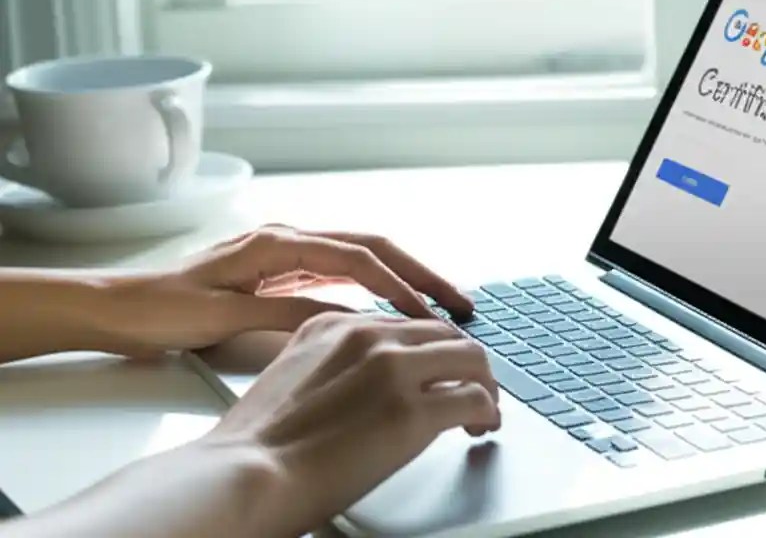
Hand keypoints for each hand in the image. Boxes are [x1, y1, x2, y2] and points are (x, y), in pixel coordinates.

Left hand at [103, 225, 472, 356]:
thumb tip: (345, 317)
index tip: (427, 312)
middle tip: (458, 299)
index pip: (357, 259)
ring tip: (437, 301)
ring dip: (401, 276)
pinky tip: (388, 304)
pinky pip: (340, 271)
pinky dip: (373, 285)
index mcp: (276, 241)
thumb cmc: (162, 308)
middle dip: (419, 272)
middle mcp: (286, 238)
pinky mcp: (280, 270)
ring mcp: (285, 251)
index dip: (398, 285)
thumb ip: (287, 314)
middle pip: (372, 246)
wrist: (118, 307)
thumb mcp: (226, 316)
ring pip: (360, 256)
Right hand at [207, 312, 501, 535]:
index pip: (407, 324)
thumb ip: (335, 366)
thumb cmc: (256, 447)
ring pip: (470, 358)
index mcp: (335, 325)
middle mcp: (368, 337)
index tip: (442, 368)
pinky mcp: (412, 411)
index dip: (432, 349)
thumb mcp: (293, 377)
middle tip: (473, 390)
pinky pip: (474, 399)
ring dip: (483, 386)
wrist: (243, 477)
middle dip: (465, 363)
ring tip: (483, 410)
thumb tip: (370, 385)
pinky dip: (487, 413)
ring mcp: (393, 370)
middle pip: (445, 334)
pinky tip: (481, 428)